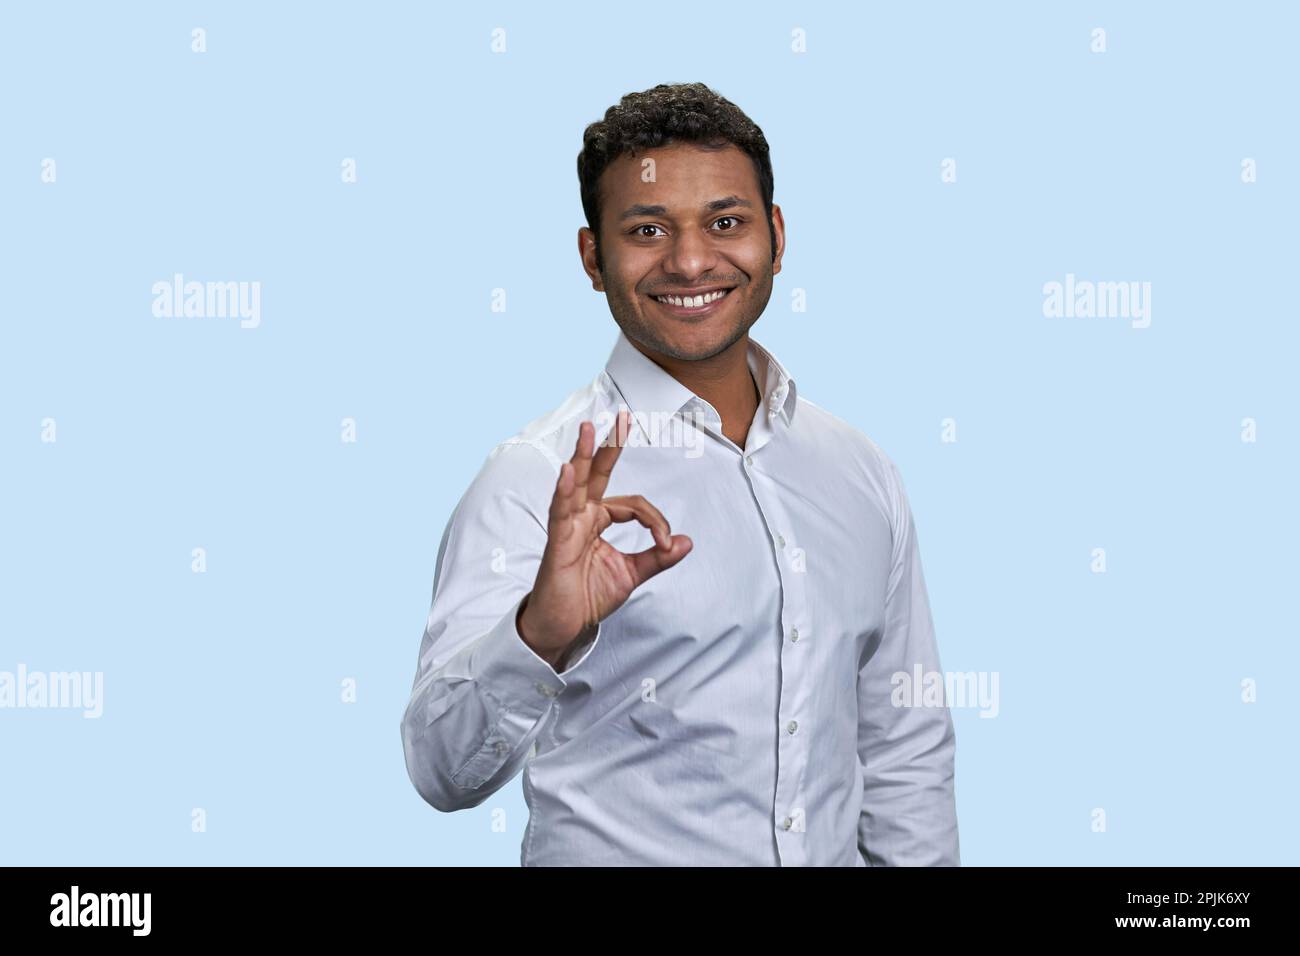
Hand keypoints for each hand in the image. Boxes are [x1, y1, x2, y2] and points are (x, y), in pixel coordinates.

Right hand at [518, 409, 692, 668]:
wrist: (564, 625)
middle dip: (610, 445)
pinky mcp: (557, 541)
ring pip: (577, 483)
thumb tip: (686, 541)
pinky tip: (569, 469)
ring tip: (590, 428)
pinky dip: (564, 489)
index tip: (666, 543)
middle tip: (622, 416)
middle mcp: (582, 516)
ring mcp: (567, 525)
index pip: (634, 506)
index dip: (655, 521)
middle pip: (598, 474)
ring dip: (584, 455)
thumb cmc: (588, 596)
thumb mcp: (631, 575)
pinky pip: (560, 510)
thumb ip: (657, 558)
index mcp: (599, 520)